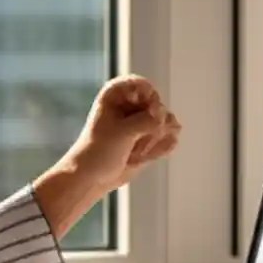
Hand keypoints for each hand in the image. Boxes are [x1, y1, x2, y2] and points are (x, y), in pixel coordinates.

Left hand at [33, 76, 180, 237]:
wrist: (92, 177)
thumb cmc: (98, 151)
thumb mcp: (121, 133)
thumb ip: (147, 121)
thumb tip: (169, 119)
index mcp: (117, 93)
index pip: (144, 86)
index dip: (150, 100)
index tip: (149, 114)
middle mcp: (132, 102)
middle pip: (159, 105)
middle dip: (152, 127)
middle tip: (134, 142)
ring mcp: (143, 119)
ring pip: (168, 120)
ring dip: (156, 139)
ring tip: (136, 150)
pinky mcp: (152, 135)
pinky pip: (170, 136)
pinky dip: (160, 148)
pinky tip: (143, 156)